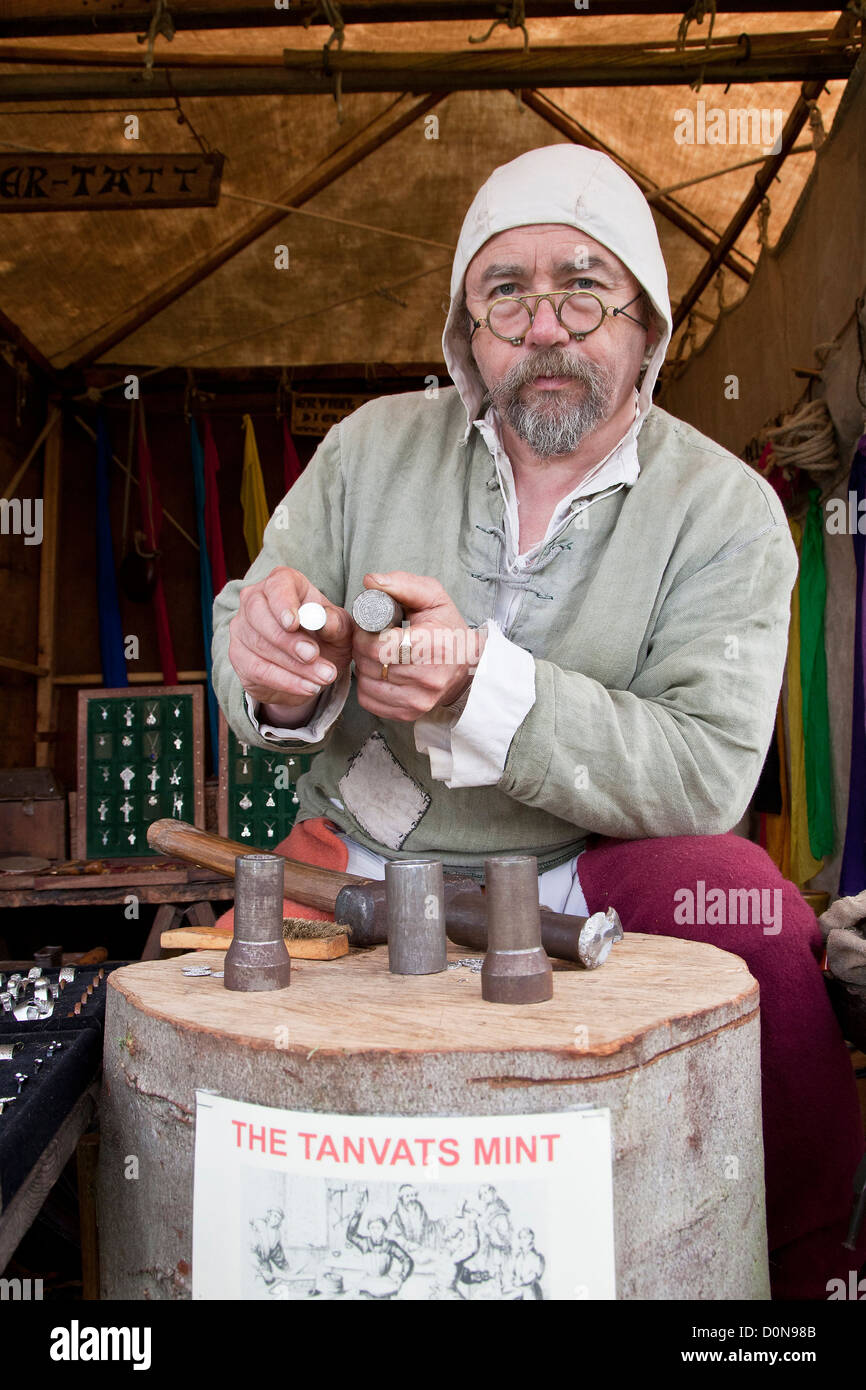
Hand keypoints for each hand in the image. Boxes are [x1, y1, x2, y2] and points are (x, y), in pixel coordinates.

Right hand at [228, 567, 353, 709]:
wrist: (312, 666)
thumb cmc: (326, 636)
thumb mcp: (340, 629)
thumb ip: (335, 623)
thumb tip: (326, 621)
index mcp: (283, 582)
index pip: (277, 585)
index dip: (283, 603)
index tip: (294, 623)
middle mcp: (255, 600)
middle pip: (260, 615)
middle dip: (288, 640)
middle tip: (313, 655)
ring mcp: (242, 628)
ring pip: (259, 646)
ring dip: (293, 666)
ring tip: (323, 677)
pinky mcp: (239, 656)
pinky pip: (257, 670)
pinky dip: (285, 681)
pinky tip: (307, 688)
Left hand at [352, 572, 486, 722]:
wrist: (466, 665)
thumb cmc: (447, 628)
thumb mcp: (433, 598)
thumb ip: (403, 584)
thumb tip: (370, 582)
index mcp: (434, 646)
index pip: (380, 645)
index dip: (365, 633)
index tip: (370, 627)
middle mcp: (428, 679)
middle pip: (370, 663)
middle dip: (362, 647)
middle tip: (370, 638)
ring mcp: (419, 700)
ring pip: (366, 682)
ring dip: (364, 666)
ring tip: (377, 655)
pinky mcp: (408, 713)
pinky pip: (369, 700)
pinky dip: (367, 685)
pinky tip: (379, 672)